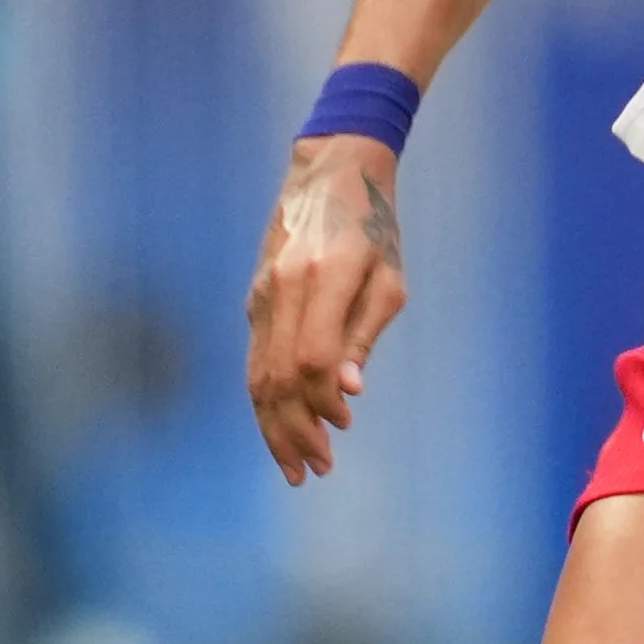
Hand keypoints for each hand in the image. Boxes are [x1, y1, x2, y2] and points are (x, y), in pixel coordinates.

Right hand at [243, 135, 408, 482]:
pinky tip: (281, 428)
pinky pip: (254, 359)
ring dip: (273, 427)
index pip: (310, 359)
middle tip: (316, 471)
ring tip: (294, 466)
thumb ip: (363, 335)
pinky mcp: (255, 299)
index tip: (343, 430)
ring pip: (256, 374)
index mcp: (321, 279)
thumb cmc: (373, 228)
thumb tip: (349, 393)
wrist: (329, 172)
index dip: (322, 402)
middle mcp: (282, 288)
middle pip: (275, 377)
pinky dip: (264, 400)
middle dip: (294, 432)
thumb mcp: (388, 279)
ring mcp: (262, 294)